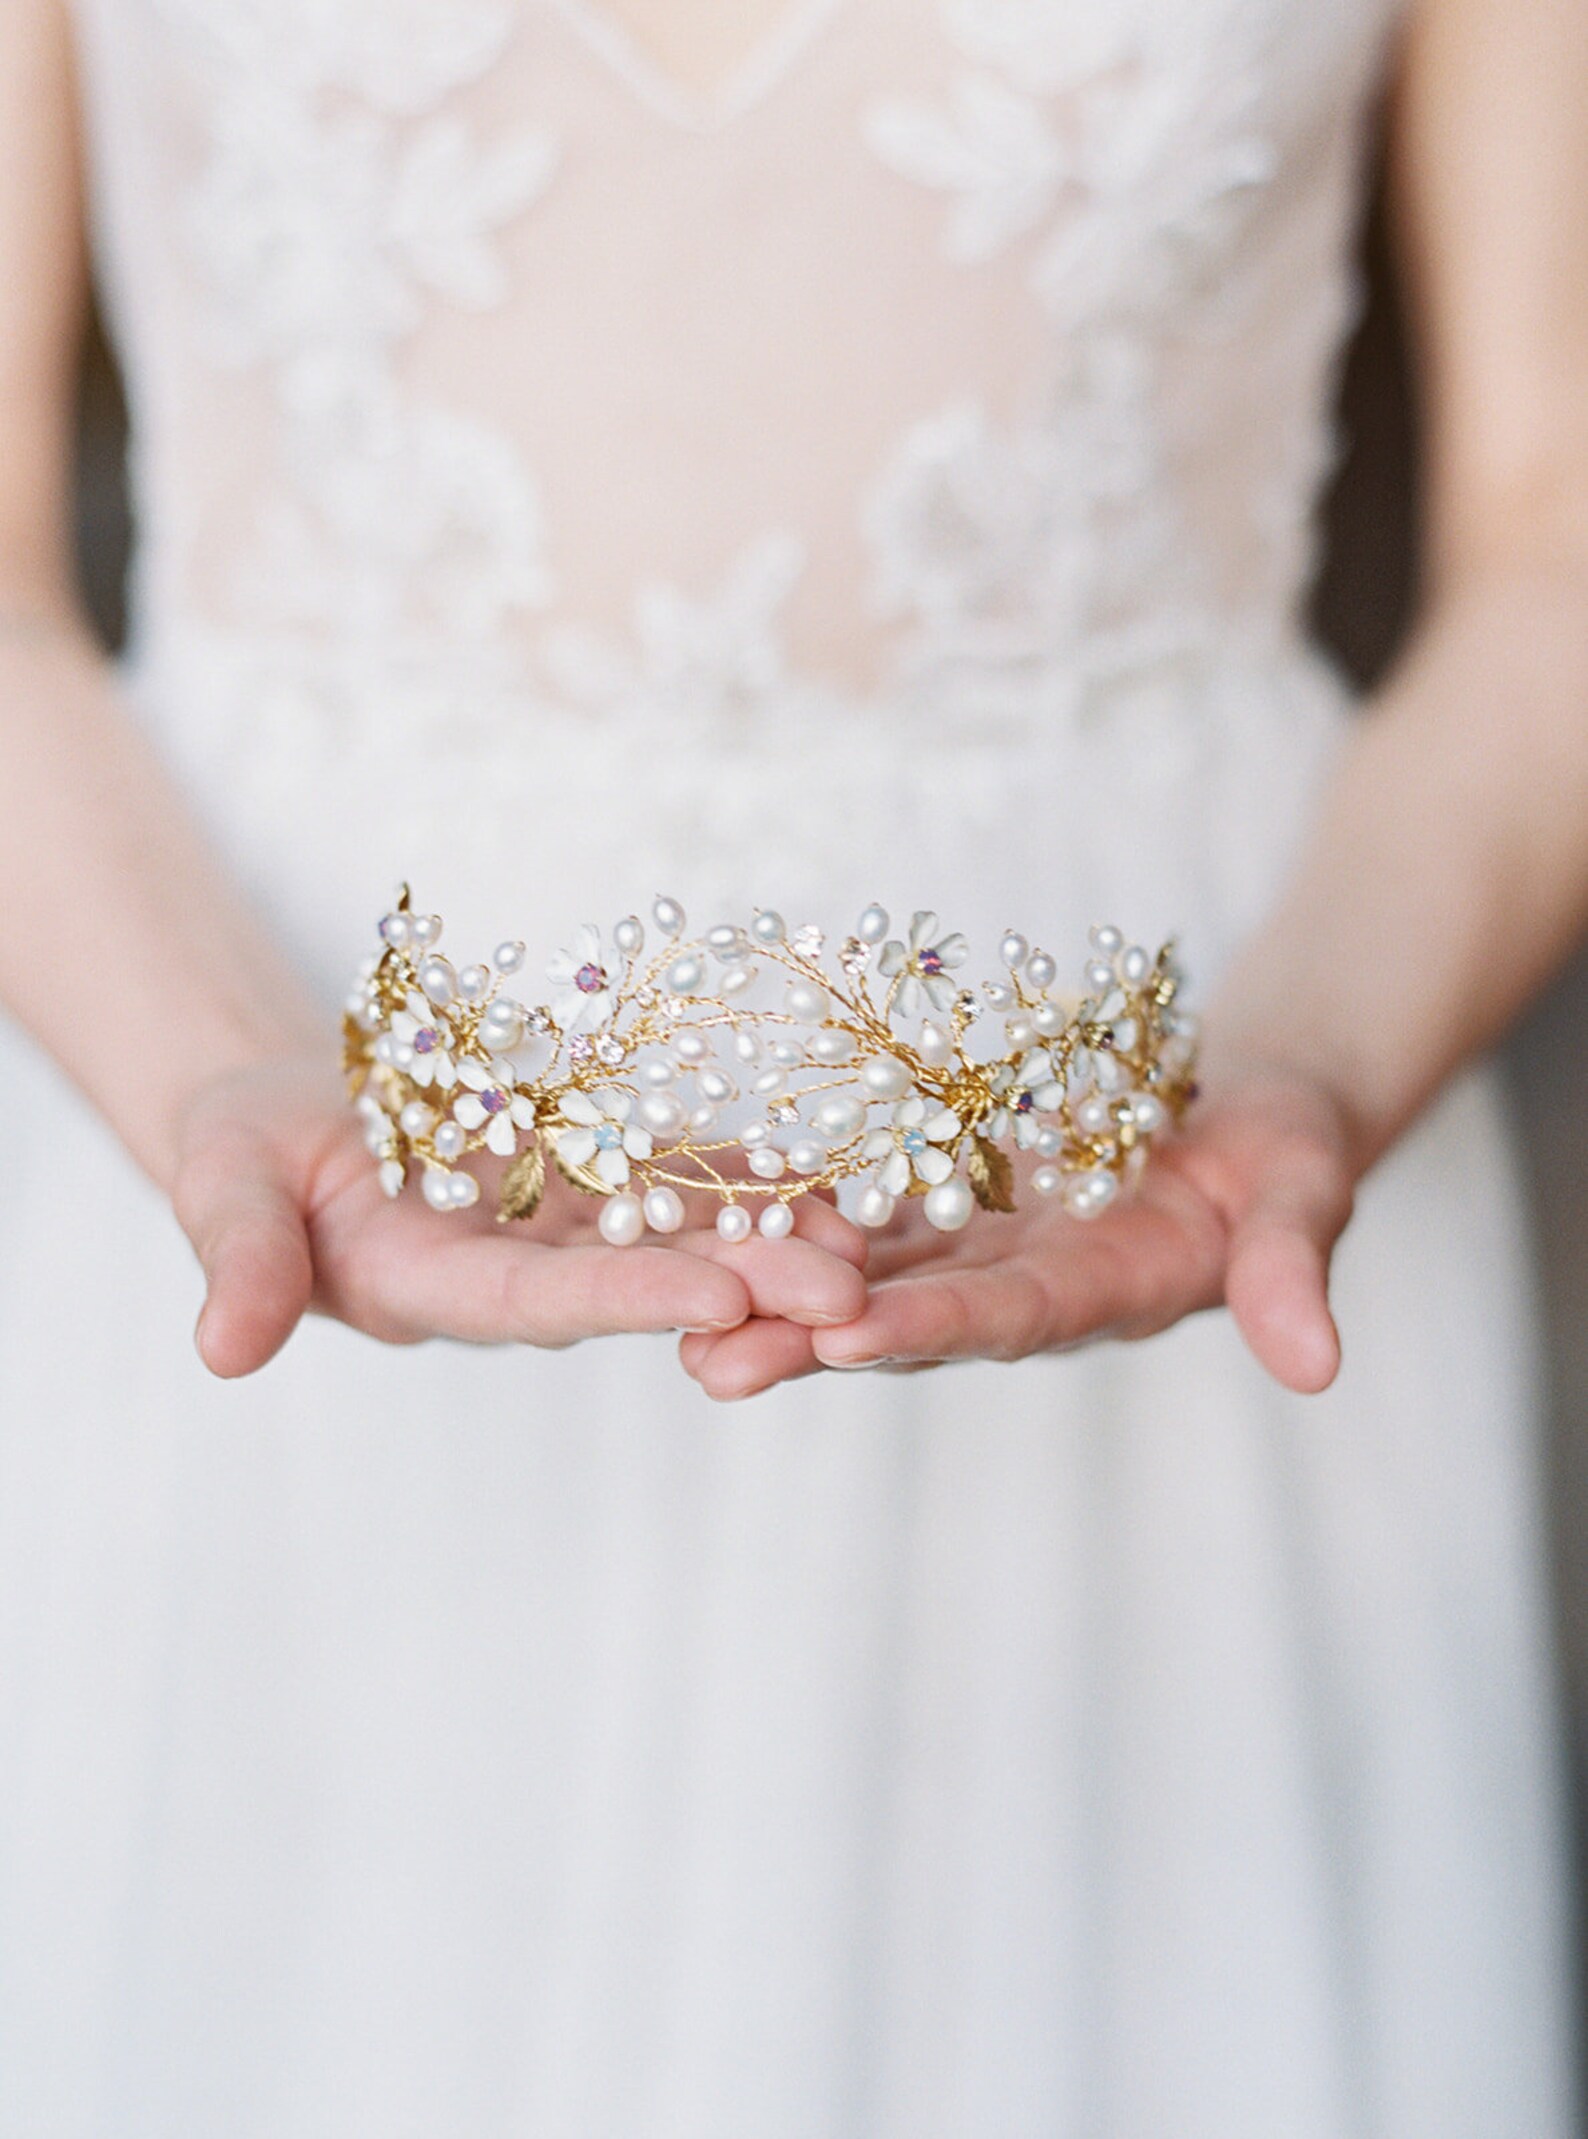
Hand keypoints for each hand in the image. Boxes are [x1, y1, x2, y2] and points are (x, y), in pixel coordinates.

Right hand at [172, 1056, 869, 1377]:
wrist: (290, 1117)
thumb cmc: (241, 1152)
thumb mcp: (223, 1189)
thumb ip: (243, 1262)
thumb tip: (222, 1352)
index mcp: (434, 1288)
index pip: (542, 1303)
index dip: (628, 1297)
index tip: (718, 1295)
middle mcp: (518, 1272)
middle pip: (640, 1278)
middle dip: (745, 1284)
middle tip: (853, 1294)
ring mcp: (559, 1228)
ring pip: (677, 1232)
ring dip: (775, 1238)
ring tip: (877, 1240)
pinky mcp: (585, 1178)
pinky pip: (676, 1178)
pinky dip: (750, 1178)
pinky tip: (839, 1177)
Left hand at [678, 1059, 1358, 1400]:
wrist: (1242, 1110)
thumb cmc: (1286, 1145)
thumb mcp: (1305, 1193)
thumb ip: (1290, 1270)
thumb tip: (1321, 1370)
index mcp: (1106, 1295)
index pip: (1010, 1320)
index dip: (931, 1330)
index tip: (847, 1335)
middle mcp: (1026, 1288)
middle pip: (910, 1319)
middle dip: (812, 1341)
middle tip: (709, 1362)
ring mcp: (982, 1251)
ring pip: (868, 1278)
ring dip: (779, 1297)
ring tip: (679, 1316)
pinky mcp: (953, 1207)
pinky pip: (865, 1215)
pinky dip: (796, 1219)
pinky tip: (713, 1221)